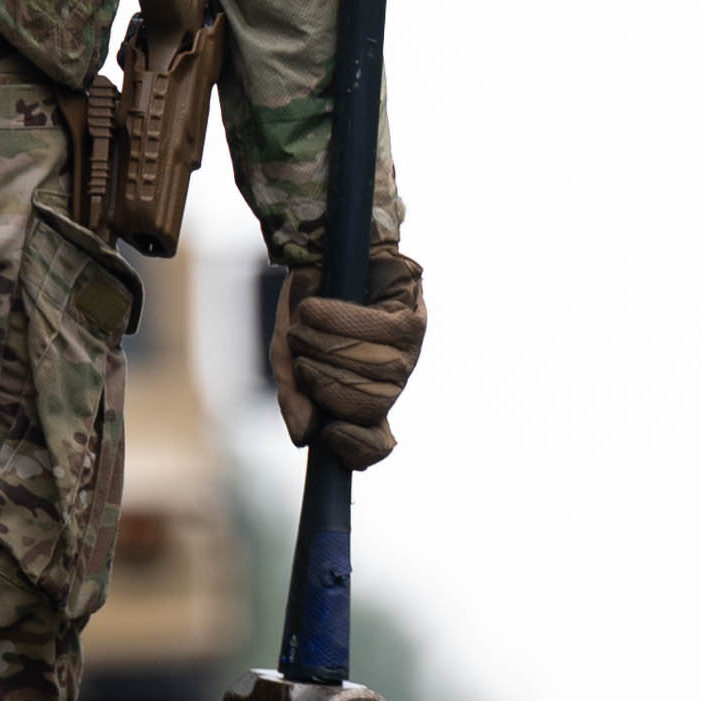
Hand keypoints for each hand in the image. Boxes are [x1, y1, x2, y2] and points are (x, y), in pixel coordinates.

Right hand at [271, 248, 425, 473]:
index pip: (374, 445)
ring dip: (328, 346)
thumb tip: (303, 439)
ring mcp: (407, 351)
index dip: (358, 450)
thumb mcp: (288, 355)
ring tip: (305, 322)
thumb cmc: (305, 308)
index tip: (329, 437)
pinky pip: (383, 330)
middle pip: (370, 406)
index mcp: (360, 398)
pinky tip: (316, 308)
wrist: (317, 251)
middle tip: (301, 353)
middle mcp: (390, 380)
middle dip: (327, 383)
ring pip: (376, 369)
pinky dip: (341, 319)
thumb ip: (293, 397)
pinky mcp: (412, 317)